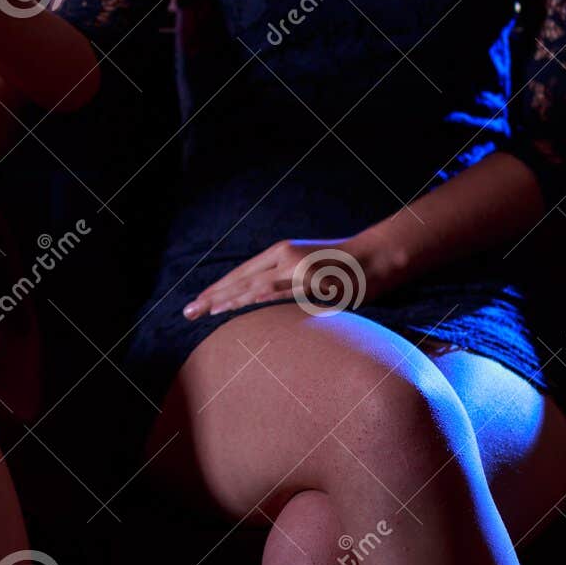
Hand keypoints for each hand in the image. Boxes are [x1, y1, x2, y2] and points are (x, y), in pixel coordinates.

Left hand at [183, 237, 387, 319]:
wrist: (378, 256)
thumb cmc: (346, 268)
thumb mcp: (310, 271)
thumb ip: (288, 283)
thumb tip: (270, 300)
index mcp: (280, 253)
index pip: (241, 273)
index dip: (219, 288)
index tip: (199, 302)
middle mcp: (282, 256)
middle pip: (239, 278)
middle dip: (211, 296)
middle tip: (187, 311)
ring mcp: (295, 266)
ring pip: (252, 285)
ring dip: (225, 299)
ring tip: (203, 311)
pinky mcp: (308, 278)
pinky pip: (275, 291)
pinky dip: (252, 298)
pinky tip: (234, 306)